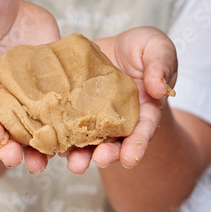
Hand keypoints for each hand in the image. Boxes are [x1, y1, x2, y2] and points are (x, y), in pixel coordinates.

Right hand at [0, 0, 59, 171]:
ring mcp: (29, 93)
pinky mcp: (53, 88)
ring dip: (36, 147)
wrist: (17, 11)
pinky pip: (59, 110)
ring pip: (32, 126)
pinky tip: (74, 144)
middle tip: (17, 162)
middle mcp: (3, 91)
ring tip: (42, 167)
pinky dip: (65, 127)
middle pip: (4, 124)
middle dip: (9, 146)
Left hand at [62, 27, 177, 173]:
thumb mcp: (157, 49)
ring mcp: (94, 119)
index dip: (138, 144)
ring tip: (75, 164)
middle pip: (115, 143)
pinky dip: (58, 138)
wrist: (110, 47)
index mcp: (144, 110)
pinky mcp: (73, 110)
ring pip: (88, 142)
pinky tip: (50, 146)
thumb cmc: (141, 49)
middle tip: (101, 160)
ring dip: (82, 155)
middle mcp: (119, 122)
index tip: (130, 159)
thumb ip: (160, 66)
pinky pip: (64, 126)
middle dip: (108, 154)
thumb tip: (160, 90)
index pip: (143, 130)